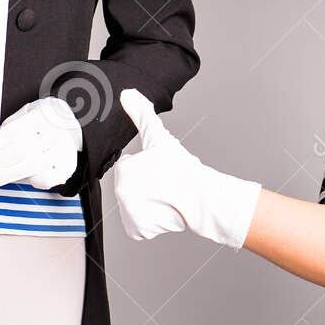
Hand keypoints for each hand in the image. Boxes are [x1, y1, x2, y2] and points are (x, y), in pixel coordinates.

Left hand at [0, 97, 81, 189]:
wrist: (75, 124)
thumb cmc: (40, 120)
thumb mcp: (27, 113)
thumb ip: (10, 127)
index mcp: (42, 116)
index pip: (13, 131)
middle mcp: (54, 133)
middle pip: (20, 150)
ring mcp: (63, 151)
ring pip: (31, 166)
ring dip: (6, 175)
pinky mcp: (67, 168)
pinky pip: (52, 178)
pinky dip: (38, 181)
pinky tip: (24, 182)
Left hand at [110, 89, 261, 249]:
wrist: (202, 199)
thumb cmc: (183, 168)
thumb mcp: (160, 137)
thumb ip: (141, 114)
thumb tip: (126, 94)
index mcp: (125, 172)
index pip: (126, 166)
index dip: (144, 165)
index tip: (159, 168)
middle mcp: (122, 195)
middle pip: (127, 185)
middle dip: (143, 183)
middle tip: (163, 181)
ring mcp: (129, 215)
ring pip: (131, 204)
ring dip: (144, 201)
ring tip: (163, 195)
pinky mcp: (137, 231)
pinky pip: (136, 224)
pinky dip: (146, 220)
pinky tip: (161, 208)